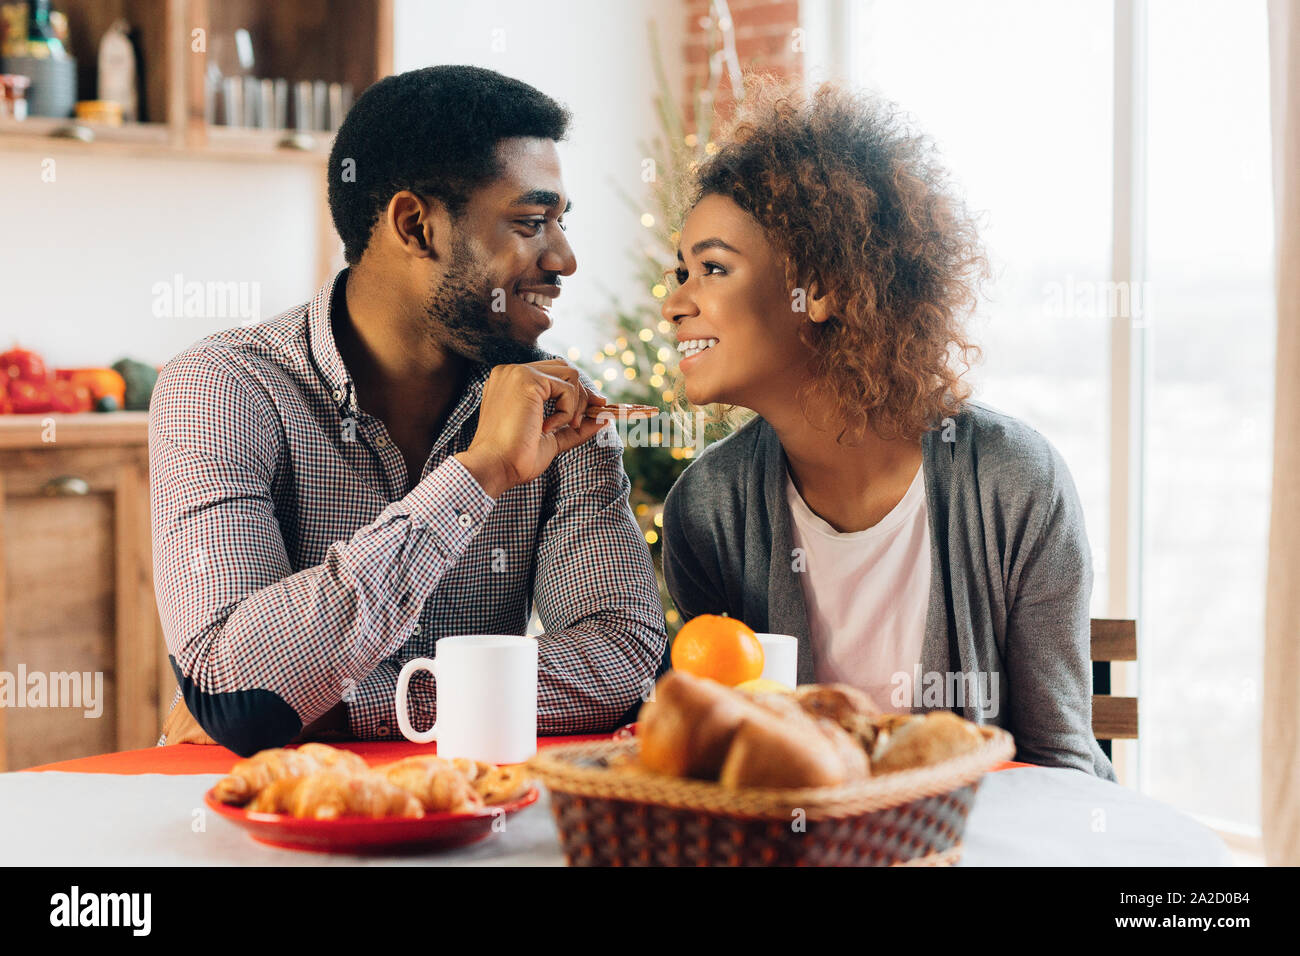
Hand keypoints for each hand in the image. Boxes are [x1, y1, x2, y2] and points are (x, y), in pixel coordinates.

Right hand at [455, 359, 608, 497]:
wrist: (495, 467)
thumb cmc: (516, 458)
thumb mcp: (552, 438)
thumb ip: (575, 426)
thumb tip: (604, 419)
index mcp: (510, 382)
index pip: (554, 374)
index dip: (576, 392)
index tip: (592, 412)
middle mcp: (511, 371)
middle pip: (565, 369)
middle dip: (582, 396)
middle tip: (581, 423)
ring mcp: (517, 373)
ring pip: (571, 375)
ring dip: (576, 405)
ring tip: (565, 428)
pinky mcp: (527, 380)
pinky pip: (567, 389)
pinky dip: (568, 411)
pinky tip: (548, 428)